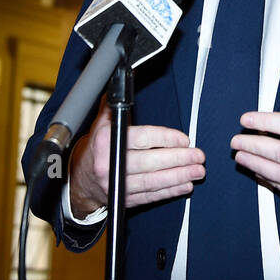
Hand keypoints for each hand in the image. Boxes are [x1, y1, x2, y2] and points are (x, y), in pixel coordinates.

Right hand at [68, 98, 204, 215]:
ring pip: (152, 182)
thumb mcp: (102, 123)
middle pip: (150, 162)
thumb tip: (124, 79)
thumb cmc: (98, 147)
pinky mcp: (123, 200)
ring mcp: (116, 184)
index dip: (166, 138)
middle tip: (198, 157)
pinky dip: (169, 191)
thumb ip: (115, 105)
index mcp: (106, 142)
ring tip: (197, 171)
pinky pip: (150, 196)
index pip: (142, 138)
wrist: (81, 178)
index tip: (185, 140)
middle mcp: (110, 164)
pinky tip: (185, 185)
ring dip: (178, 177)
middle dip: (179, 160)